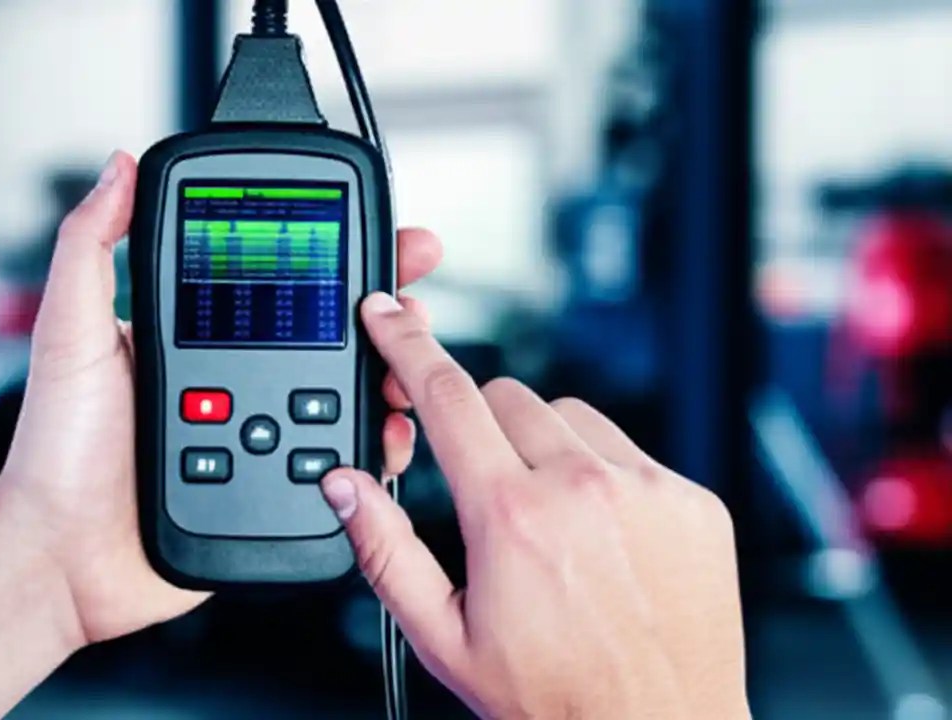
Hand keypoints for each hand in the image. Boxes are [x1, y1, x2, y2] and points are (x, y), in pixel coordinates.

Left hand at [0, 153, 443, 645]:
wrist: (65, 556)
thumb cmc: (57, 449)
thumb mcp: (68, 331)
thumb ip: (91, 247)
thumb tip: (118, 168)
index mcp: (196, 334)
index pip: (278, 279)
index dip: (332, 252)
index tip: (377, 232)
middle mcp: (234, 377)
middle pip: (328, 333)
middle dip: (382, 312)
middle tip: (412, 301)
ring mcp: (256, 431)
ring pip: (343, 396)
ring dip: (386, 378)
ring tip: (406, 371)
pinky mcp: (273, 487)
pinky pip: (335, 462)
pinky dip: (368, 447)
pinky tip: (381, 435)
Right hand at [320, 293, 749, 719]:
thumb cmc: (553, 699)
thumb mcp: (442, 637)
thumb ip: (384, 550)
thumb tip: (345, 486)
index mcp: (510, 516)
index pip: (445, 395)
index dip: (407, 346)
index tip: (390, 315)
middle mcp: (582, 488)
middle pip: (505, 395)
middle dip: (480, 426)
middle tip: (486, 491)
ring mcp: (647, 488)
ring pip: (570, 413)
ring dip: (544, 445)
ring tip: (550, 520)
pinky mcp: (692, 500)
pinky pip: (630, 448)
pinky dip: (604, 473)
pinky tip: (602, 536)